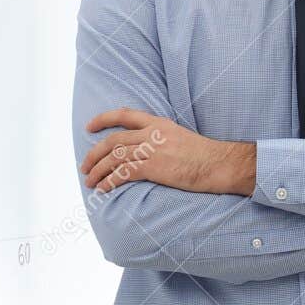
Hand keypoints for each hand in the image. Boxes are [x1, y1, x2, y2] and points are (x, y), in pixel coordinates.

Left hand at [79, 108, 249, 195]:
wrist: (219, 164)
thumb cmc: (204, 156)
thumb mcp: (180, 136)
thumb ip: (160, 138)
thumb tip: (144, 145)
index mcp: (158, 123)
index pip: (124, 115)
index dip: (103, 120)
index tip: (89, 127)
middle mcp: (152, 134)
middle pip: (113, 140)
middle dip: (94, 154)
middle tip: (84, 166)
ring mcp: (152, 150)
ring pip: (115, 158)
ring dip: (98, 171)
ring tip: (90, 181)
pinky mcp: (154, 167)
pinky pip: (123, 173)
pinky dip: (109, 182)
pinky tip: (103, 189)